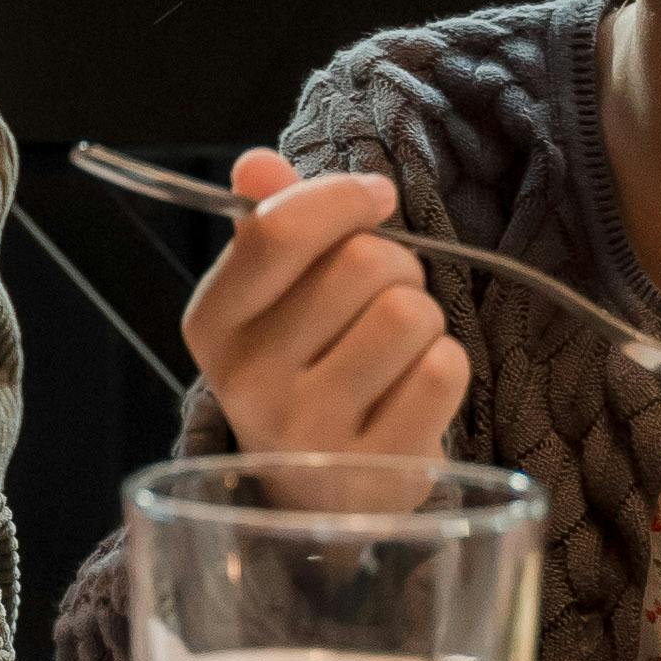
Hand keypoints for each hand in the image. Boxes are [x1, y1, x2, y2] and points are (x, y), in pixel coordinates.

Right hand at [180, 152, 467, 458]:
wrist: (323, 496)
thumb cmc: (307, 370)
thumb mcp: (275, 300)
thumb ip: (270, 225)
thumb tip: (256, 164)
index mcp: (214, 325)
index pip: (277, 230)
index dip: (342, 198)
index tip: (375, 199)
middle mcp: (249, 382)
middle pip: (360, 263)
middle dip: (394, 266)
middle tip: (382, 299)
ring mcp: (311, 434)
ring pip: (408, 313)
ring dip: (423, 317)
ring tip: (398, 347)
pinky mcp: (377, 469)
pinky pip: (443, 369)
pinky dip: (447, 364)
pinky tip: (416, 388)